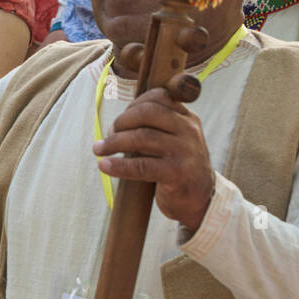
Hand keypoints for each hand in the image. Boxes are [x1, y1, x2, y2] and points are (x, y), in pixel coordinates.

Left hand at [93, 86, 215, 232]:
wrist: (200, 200)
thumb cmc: (176, 167)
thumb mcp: (172, 140)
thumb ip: (153, 127)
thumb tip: (115, 125)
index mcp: (187, 118)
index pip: (158, 97)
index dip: (133, 105)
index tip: (119, 120)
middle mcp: (189, 131)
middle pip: (148, 113)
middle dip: (121, 122)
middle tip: (107, 135)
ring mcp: (186, 151)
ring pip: (142, 137)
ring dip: (113, 142)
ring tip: (98, 150)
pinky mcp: (178, 173)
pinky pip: (142, 166)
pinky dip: (119, 165)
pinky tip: (104, 165)